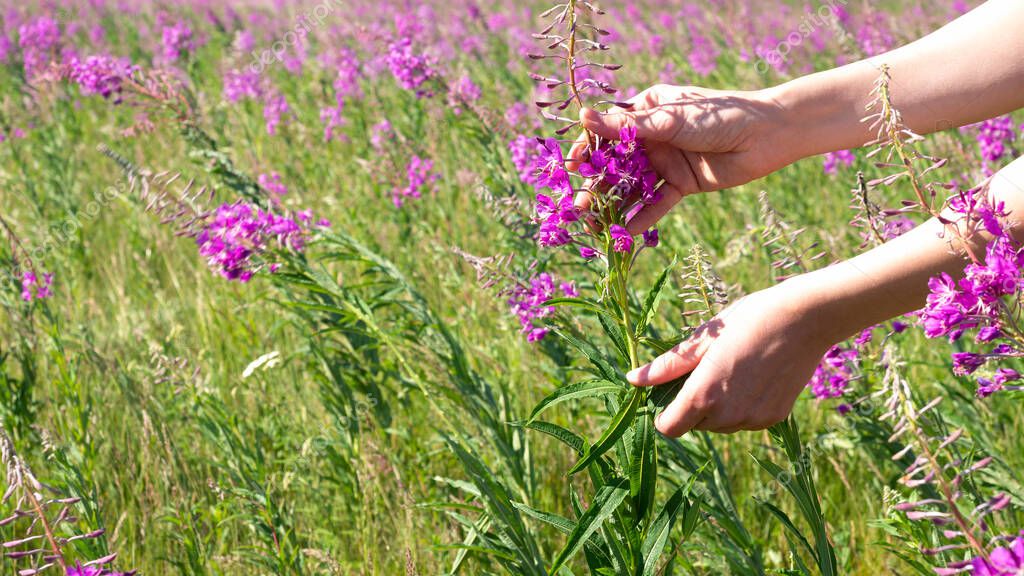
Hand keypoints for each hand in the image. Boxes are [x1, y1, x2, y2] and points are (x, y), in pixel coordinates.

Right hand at [568, 84, 794, 233]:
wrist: (766, 136)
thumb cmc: (719, 115)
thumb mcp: (669, 120)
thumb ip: (627, 127)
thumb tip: (583, 115)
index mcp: (646, 110)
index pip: (608, 131)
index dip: (587, 149)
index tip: (570, 166)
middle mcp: (652, 136)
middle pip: (616, 163)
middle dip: (595, 184)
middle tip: (577, 205)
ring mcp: (666, 161)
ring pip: (632, 186)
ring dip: (614, 204)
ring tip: (595, 223)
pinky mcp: (682, 184)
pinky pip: (657, 203)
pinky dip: (643, 217)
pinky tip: (626, 232)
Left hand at [627, 281, 831, 435]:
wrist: (805, 318)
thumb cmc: (747, 319)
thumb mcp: (701, 339)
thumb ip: (667, 366)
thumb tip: (633, 380)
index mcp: (703, 395)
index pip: (668, 428)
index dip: (664, 412)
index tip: (670, 391)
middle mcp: (728, 416)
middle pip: (694, 426)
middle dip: (692, 405)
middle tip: (706, 369)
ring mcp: (753, 420)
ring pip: (720, 425)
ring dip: (718, 407)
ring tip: (732, 369)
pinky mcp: (774, 418)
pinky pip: (745, 420)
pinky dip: (742, 406)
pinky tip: (753, 376)